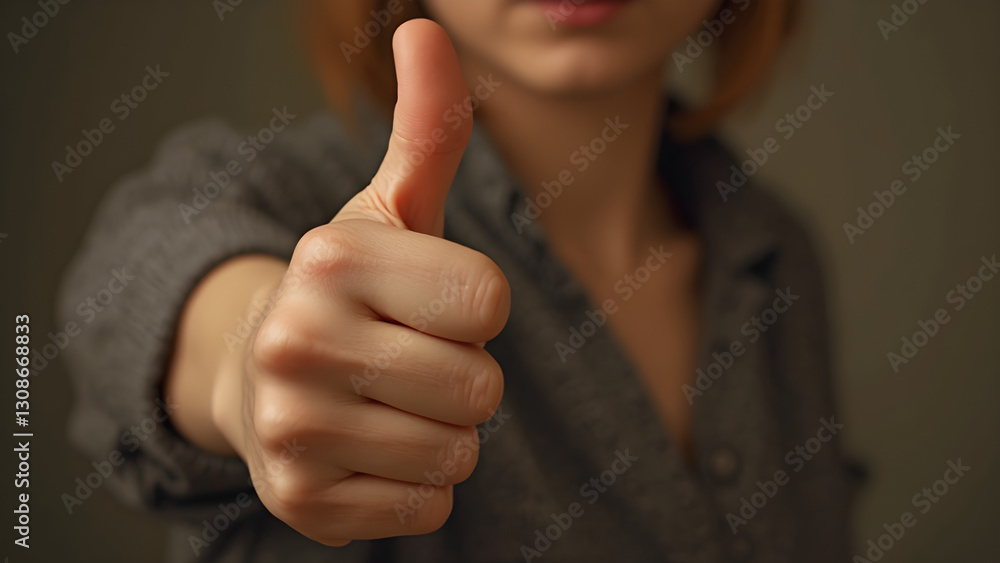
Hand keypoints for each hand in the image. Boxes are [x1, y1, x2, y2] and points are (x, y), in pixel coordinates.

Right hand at [212, 19, 509, 544]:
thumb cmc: (350, 291)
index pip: (488, 302)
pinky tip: (368, 448)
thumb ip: (427, 127)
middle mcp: (296, 342)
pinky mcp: (302, 504)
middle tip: (406, 359)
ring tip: (386, 403)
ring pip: (458, 452)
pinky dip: (415, 483)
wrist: (256, 374)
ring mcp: (291, 432)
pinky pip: (428, 506)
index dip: (473, 307)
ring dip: (441, 430)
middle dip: (463, 375)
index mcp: (330, 258)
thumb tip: (426, 30)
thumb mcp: (390, 208)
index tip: (426, 303)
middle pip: (480, 386)